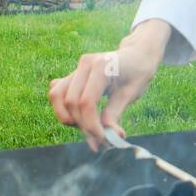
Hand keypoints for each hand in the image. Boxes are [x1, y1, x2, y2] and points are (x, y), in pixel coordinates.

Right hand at [48, 20, 170, 152]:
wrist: (138, 54)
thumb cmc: (138, 73)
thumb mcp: (131, 94)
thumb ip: (115, 114)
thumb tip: (109, 137)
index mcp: (101, 67)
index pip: (87, 102)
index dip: (91, 125)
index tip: (103, 140)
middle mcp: (85, 64)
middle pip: (71, 102)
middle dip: (82, 126)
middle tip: (99, 141)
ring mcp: (76, 67)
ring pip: (57, 96)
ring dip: (68, 117)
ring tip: (88, 129)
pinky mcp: (72, 74)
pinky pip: (58, 92)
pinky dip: (64, 108)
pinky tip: (81, 117)